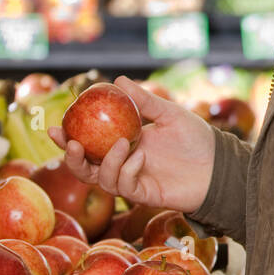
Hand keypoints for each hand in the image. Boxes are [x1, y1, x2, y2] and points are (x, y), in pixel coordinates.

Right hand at [48, 76, 214, 214]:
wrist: (219, 164)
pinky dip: (127, 171)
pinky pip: (124, 187)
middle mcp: (124, 164)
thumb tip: (117, 79)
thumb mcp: (169, 114)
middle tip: (71, 143)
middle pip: (86, 168)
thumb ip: (143, 101)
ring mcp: (133, 181)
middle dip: (72, 158)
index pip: (88, 145)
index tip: (53, 126)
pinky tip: (140, 158)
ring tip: (121, 144)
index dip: (67, 139)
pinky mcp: (145, 195)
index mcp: (124, 144)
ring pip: (102, 180)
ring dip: (106, 162)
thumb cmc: (196, 139)